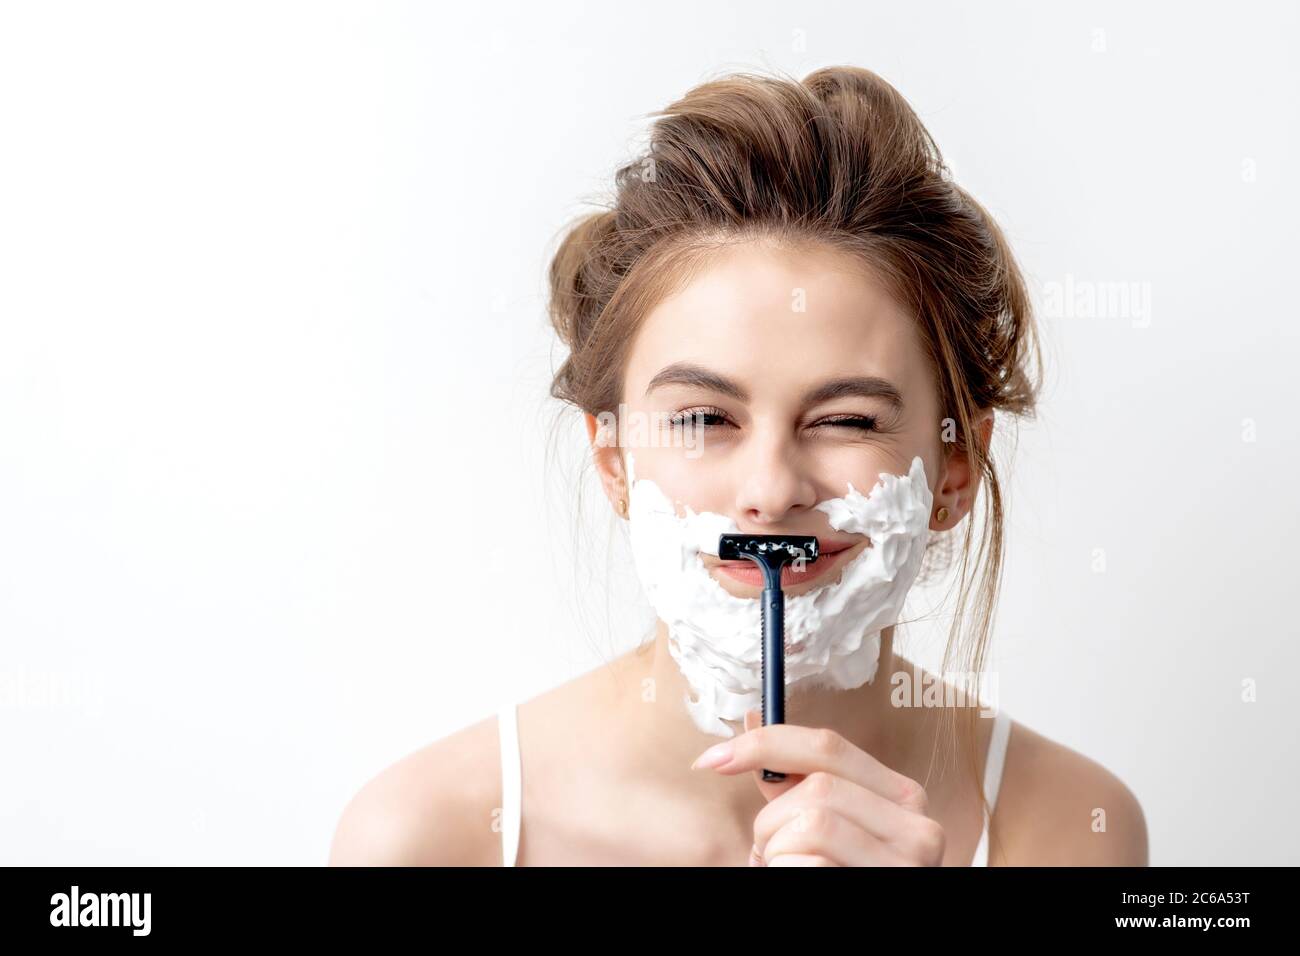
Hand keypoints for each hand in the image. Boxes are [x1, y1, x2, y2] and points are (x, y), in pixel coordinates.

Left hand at [692, 708, 945, 865]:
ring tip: (785, 868)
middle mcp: (917, 825)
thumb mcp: (825, 826)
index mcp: (900, 797)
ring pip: (812, 825)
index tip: (712, 760)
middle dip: (771, 820)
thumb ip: (792, 782)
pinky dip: (786, 873)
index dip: (763, 744)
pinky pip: (812, 866)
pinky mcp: (887, 886)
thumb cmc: (841, 874)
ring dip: (778, 852)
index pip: (827, 745)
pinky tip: (798, 882)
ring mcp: (908, 863)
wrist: (875, 934)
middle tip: (767, 850)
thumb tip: (751, 719)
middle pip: (816, 788)